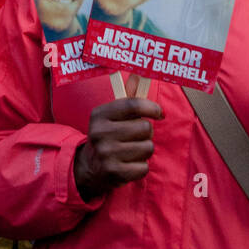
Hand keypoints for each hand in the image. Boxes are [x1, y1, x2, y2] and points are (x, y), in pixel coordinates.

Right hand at [74, 78, 162, 200]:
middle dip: (147, 134)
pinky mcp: (114, 173)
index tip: (159, 113)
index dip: (151, 108)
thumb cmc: (107, 136)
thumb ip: (127, 97)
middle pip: (145, 128)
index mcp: (100, 114)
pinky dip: (140, 168)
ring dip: (144, 151)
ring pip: (147, 148)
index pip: (133, 105)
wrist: (88, 168)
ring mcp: (106, 154)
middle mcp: (100, 133)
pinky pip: (144, 167)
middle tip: (136, 137)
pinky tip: (129, 165)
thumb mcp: (111, 116)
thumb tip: (138, 75)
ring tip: (132, 152)